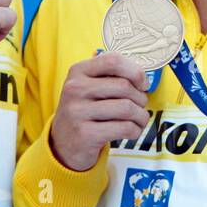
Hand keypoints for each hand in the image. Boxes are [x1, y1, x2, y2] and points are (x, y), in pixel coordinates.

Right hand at [50, 53, 150, 171]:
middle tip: (140, 106)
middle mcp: (75, 89)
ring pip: (127, 108)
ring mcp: (77, 112)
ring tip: (139, 120)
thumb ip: (110, 75)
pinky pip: (124, 128)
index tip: (143, 84)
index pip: (113, 60)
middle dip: (141, 98)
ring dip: (141, 116)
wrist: (62, 145)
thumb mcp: (88, 87)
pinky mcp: (85, 134)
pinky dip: (135, 130)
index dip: (135, 71)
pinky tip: (132, 131)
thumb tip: (141, 74)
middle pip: (124, 86)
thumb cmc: (85, 111)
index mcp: (78, 71)